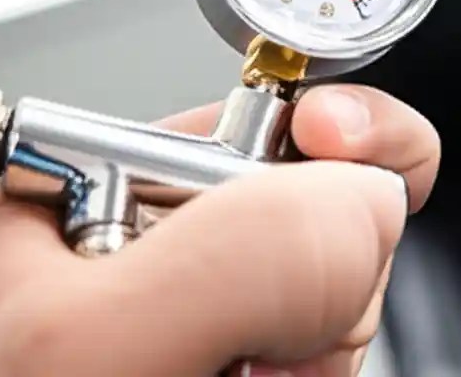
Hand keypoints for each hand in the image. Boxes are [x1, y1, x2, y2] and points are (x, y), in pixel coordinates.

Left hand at [0, 85, 440, 376]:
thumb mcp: (96, 354)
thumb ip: (237, 251)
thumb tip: (365, 202)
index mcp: (95, 189)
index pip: (262, 110)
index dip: (327, 130)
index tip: (339, 151)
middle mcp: (157, 247)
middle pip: (331, 207)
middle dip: (331, 282)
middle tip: (264, 346)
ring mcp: (213, 316)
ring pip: (349, 291)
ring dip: (328, 350)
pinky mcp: (256, 360)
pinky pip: (341, 349)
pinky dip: (328, 372)